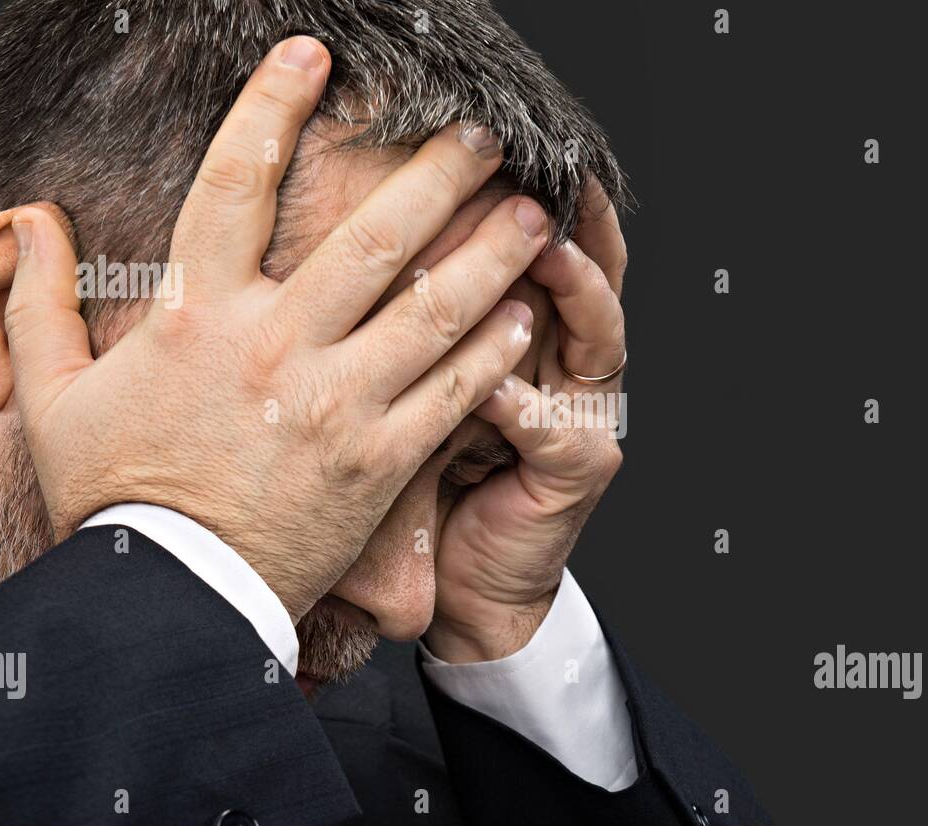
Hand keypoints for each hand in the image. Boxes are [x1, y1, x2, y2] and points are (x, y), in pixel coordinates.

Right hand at [2, 37, 547, 619]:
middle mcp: (277, 345)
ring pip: (431, 309)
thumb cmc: (114, 498)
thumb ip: (39, 304)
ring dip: (490, 255)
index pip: (235, 184)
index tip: (312, 55)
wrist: (169, 598)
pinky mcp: (380, 462)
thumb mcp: (52, 397)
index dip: (273, 108)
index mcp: (197, 316)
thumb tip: (30, 221)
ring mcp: (337, 403)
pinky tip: (526, 318)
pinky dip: (493, 353)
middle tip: (483, 134)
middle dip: (435, 175)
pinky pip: (450, 394)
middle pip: (371, 237)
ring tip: (533, 215)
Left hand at [427, 181, 627, 660]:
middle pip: (593, 272)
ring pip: (599, 335)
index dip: (539, 197)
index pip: (545, 250)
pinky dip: (525, 406)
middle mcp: (565, 364)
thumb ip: (394, 323)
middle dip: (578, 217)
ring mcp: (580, 414)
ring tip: (545, 251)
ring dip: (574, 289)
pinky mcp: (576, 472)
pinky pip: (556, 430)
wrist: (461, 578)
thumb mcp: (405, 384)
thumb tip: (328, 242)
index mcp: (529, 334)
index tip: (507, 144)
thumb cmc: (422, 476)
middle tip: (551, 165)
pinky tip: (494, 387)